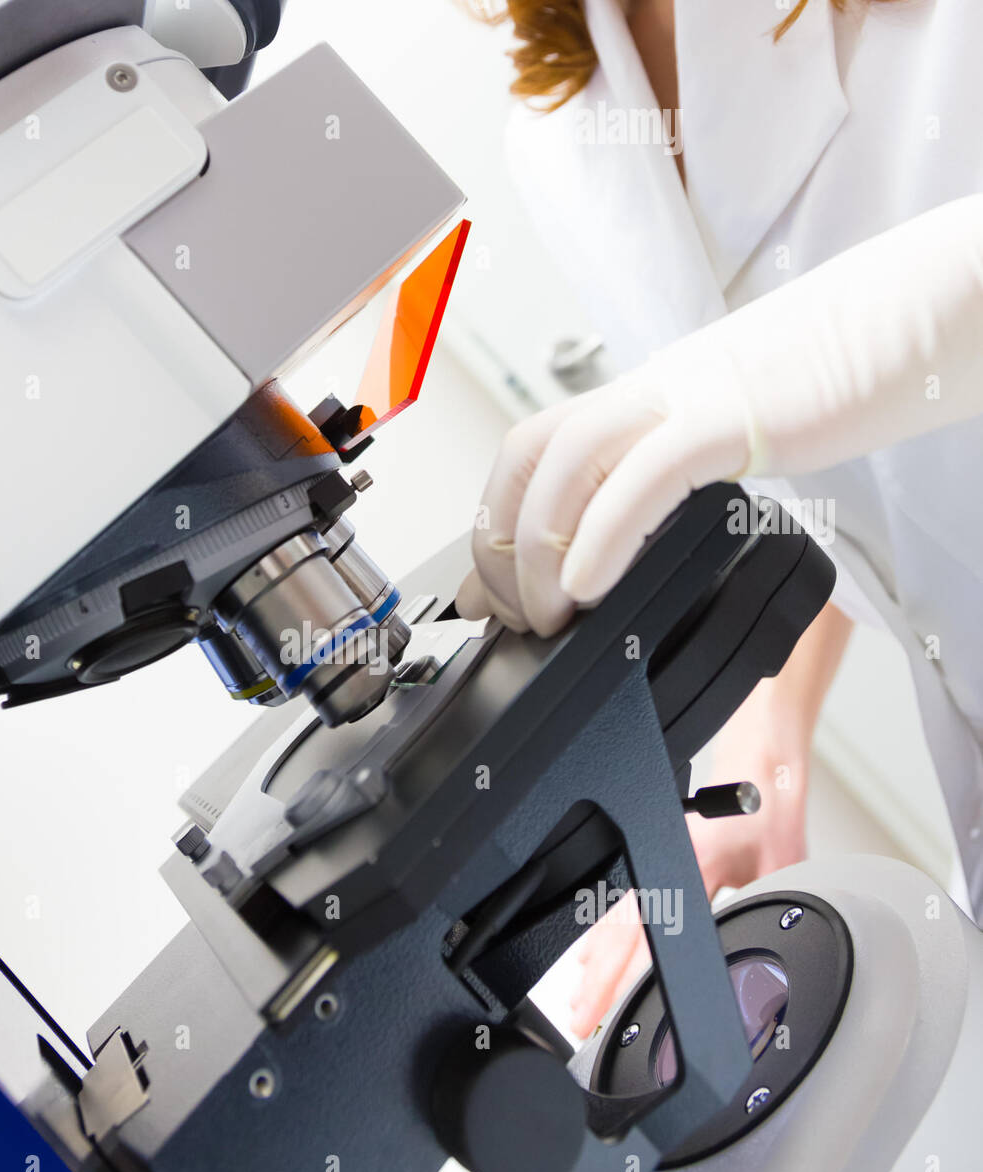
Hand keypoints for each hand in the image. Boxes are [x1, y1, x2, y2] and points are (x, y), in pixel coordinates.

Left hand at [458, 195, 982, 638]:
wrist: (923, 309)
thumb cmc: (842, 374)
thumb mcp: (736, 431)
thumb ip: (679, 477)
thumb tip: (642, 542)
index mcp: (647, 397)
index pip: (533, 451)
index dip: (495, 525)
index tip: (493, 596)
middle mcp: (650, 391)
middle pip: (526, 456)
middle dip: (500, 546)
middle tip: (515, 617)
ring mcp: (686, 397)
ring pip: (563, 462)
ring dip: (537, 551)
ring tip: (549, 617)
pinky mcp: (733, 415)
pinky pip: (642, 477)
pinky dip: (600, 538)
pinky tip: (588, 587)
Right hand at [567, 741, 808, 1039]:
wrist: (761, 765)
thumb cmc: (770, 808)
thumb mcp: (782, 870)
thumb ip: (766, 913)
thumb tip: (766, 954)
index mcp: (691, 866)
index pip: (649, 933)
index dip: (625, 975)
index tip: (608, 1006)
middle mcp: (664, 863)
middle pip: (617, 929)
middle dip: (596, 977)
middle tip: (580, 1015)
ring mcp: (654, 859)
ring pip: (612, 915)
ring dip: (595, 958)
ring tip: (580, 992)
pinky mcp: (656, 856)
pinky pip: (618, 899)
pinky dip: (603, 930)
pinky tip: (593, 951)